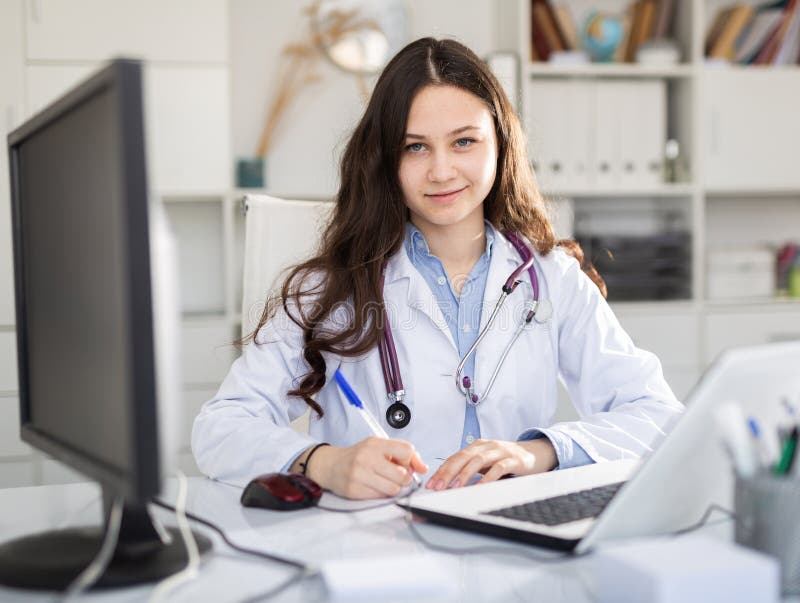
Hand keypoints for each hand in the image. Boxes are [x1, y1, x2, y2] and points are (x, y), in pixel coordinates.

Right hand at [300, 437, 427, 499]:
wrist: (330, 465)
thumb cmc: (359, 456)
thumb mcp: (378, 447)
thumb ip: (402, 454)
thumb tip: (423, 468)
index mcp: (375, 444)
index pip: (407, 451)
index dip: (410, 461)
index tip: (405, 464)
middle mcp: (367, 458)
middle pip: (402, 474)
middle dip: (404, 479)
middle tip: (397, 477)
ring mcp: (359, 475)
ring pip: (394, 489)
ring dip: (394, 488)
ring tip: (386, 482)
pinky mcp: (354, 490)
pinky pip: (380, 497)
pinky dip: (382, 494)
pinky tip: (374, 487)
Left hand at [425, 438, 556, 490]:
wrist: (535, 452)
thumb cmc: (507, 459)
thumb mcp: (487, 462)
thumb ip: (471, 468)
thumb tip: (449, 484)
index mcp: (477, 446)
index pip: (455, 457)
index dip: (441, 470)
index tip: (431, 484)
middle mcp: (486, 446)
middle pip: (462, 457)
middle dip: (448, 472)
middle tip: (438, 487)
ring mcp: (500, 451)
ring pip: (478, 460)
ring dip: (464, 474)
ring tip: (455, 487)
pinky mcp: (513, 460)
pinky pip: (498, 468)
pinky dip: (488, 478)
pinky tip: (480, 487)